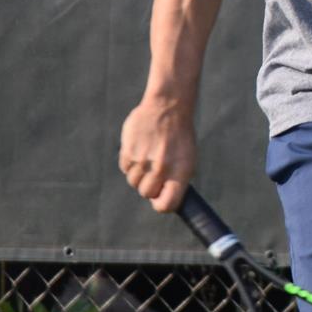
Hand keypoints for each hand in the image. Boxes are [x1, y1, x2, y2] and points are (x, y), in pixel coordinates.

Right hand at [119, 97, 197, 213]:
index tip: (160, 199)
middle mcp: (161, 169)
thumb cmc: (180, 136)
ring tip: (148, 158)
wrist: (168, 107)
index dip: (161, 205)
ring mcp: (143, 160)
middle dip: (149, 188)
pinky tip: (140, 149)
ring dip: (139, 174)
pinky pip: (124, 168)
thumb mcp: (187, 158)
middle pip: (146, 194)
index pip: (166, 205)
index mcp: (180, 172)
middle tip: (155, 174)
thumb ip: (175, 180)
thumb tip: (163, 200)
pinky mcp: (128, 151)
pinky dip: (130, 163)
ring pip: (133, 182)